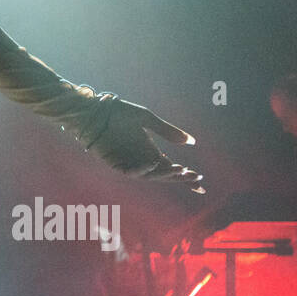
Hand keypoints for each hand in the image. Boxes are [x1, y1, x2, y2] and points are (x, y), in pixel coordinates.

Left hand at [85, 98, 203, 192]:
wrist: (95, 111)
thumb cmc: (118, 113)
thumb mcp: (146, 119)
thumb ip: (167, 130)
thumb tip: (192, 142)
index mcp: (150, 151)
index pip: (171, 168)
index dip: (185, 177)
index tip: (201, 184)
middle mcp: (141, 159)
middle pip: (163, 174)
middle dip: (179, 177)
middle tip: (194, 176)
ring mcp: (128, 162)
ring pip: (149, 175)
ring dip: (164, 174)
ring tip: (180, 169)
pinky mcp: (114, 163)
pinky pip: (130, 171)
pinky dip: (142, 169)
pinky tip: (152, 164)